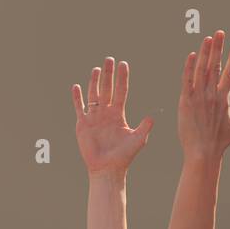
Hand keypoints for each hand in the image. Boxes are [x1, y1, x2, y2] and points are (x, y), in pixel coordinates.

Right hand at [72, 57, 153, 176]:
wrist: (107, 169)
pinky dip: (77, 97)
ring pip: (94, 94)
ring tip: (97, 69)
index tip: (124, 64)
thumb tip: (153, 116)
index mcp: (119, 114)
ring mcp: (94, 118)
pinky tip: (76, 86)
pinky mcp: (83, 125)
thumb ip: (144, 127)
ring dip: (95, 81)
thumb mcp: (138, 140)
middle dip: (109, 74)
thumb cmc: (124, 157)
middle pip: (107, 89)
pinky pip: (79, 108)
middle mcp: (106, 113)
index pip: (121, 91)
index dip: (122, 78)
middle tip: (109, 59)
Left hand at [177, 30, 229, 160]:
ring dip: (205, 53)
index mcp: (224, 98)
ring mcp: (198, 97)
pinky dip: (189, 68)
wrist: (202, 153)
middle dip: (219, 48)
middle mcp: (212, 95)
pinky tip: (192, 55)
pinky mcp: (185, 102)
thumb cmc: (220, 142)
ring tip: (208, 38)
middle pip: (216, 66)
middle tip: (220, 32)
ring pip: (201, 70)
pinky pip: (186, 81)